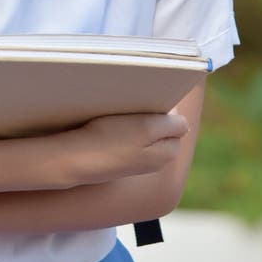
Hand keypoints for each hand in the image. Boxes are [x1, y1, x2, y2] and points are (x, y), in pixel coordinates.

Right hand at [67, 112, 189, 186]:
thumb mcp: (146, 127)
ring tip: (122, 114)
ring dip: (139, 122)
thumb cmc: (111, 139)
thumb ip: (172, 125)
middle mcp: (157, 161)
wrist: (77, 160)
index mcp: (168, 152)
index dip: (164, 106)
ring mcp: (139, 163)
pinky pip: (131, 141)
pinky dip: (126, 131)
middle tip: (136, 105)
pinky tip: (112, 127)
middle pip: (163, 128)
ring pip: (147, 134)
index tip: (149, 98)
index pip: (176, 121)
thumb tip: (184, 125)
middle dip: (154, 115)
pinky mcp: (123, 162)